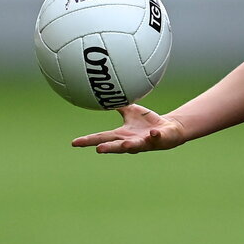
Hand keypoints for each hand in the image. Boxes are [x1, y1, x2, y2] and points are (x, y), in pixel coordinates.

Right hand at [71, 104, 186, 152]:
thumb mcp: (131, 111)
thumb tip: (105, 94)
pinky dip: (154, 136)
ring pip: (136, 146)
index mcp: (122, 135)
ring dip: (130, 145)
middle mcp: (131, 141)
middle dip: (108, 148)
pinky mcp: (158, 139)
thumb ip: (119, 105)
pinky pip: (156, 137)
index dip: (88, 141)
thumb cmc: (147, 122)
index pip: (102, 138)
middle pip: (116, 146)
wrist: (169, 129)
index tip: (74, 143)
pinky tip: (152, 133)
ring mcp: (144, 142)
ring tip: (125, 144)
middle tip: (98, 149)